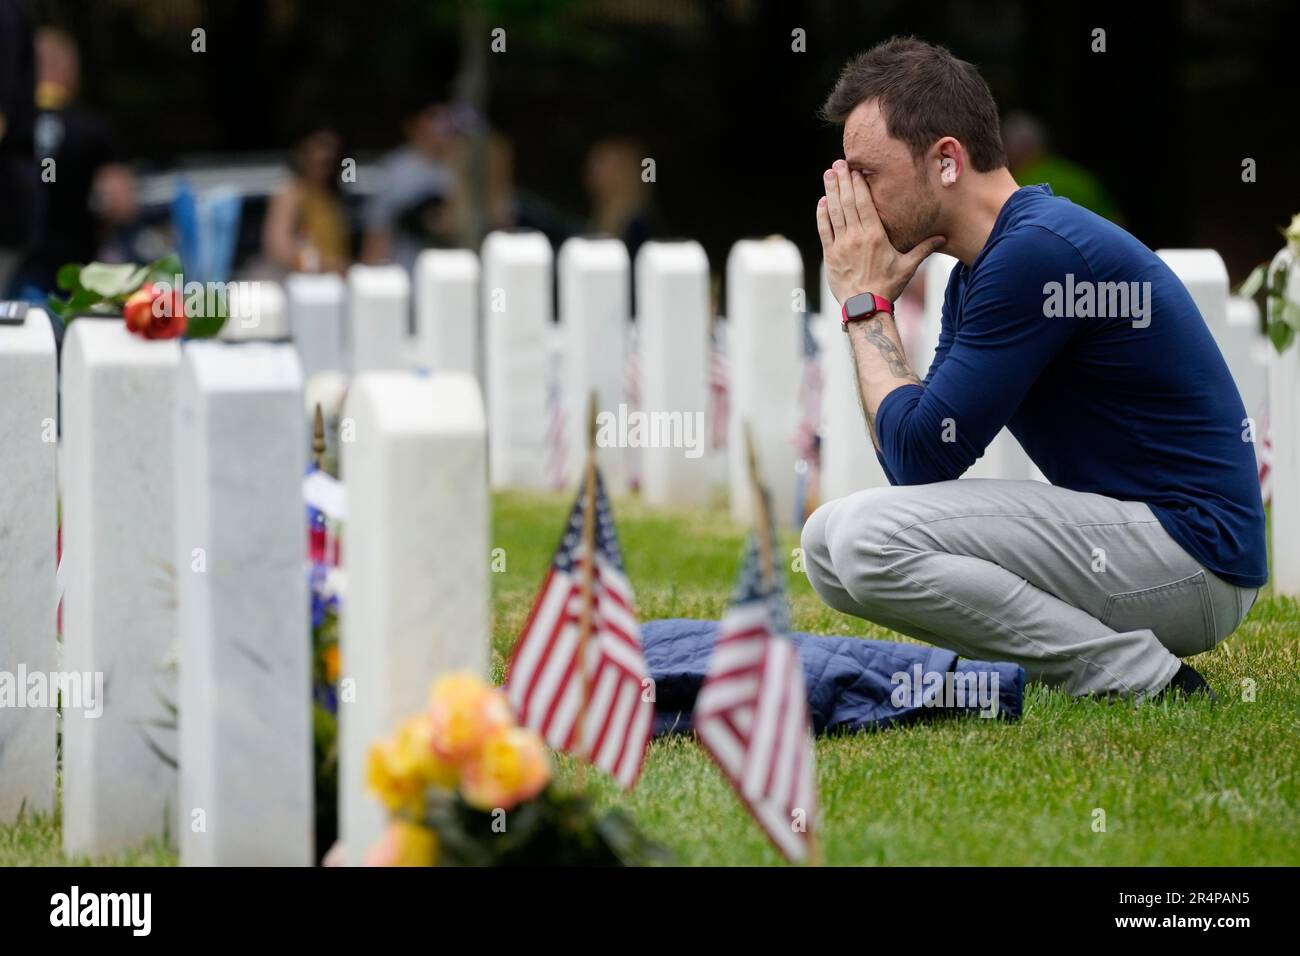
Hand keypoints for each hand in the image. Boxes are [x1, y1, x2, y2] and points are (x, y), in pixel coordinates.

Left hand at [816, 159, 944, 303]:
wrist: (866, 307)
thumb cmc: (888, 286)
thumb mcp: (908, 266)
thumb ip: (924, 248)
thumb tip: (945, 237)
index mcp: (875, 235)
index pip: (864, 203)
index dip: (858, 185)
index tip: (855, 170)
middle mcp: (856, 237)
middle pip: (847, 203)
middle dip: (843, 181)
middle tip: (838, 164)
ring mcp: (841, 245)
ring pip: (834, 213)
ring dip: (830, 192)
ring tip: (828, 175)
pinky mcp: (830, 256)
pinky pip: (824, 230)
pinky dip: (822, 215)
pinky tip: (822, 202)